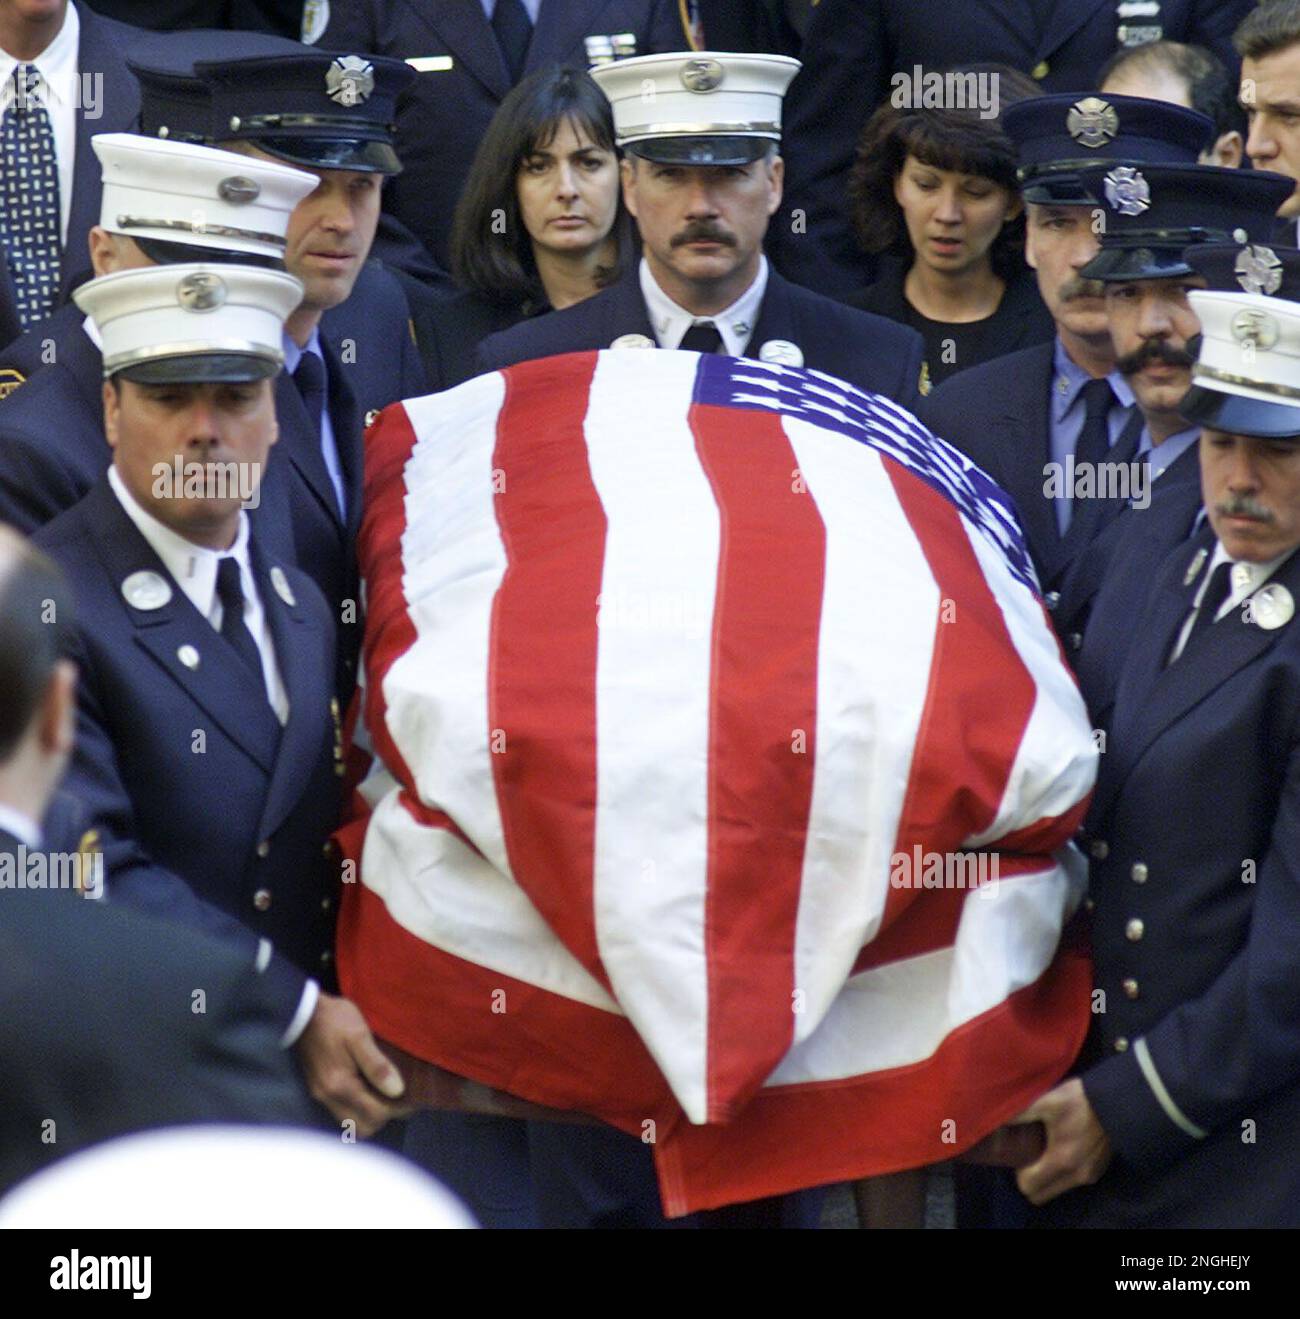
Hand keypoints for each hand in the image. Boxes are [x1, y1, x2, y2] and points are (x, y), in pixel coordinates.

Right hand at [296, 992, 409, 1137]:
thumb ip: (377, 1065)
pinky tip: (369, 1090)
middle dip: (386, 1116)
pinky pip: (343, 1112)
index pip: (376, 1114)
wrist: (302, 1011)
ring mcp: (321, 1096)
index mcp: (340, 1085)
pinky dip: (359, 1109)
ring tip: (387, 1094)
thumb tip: (397, 1091)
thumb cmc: (333, 1019)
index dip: (399, 1109)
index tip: (414, 1096)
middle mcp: (328, 1097)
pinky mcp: (318, 1090)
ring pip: (352, 1123)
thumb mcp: (359, 1035)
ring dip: (372, 1115)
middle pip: (364, 1127)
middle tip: (401, 1097)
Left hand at [1012, 1077, 1111, 1205]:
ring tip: (1043, 1151)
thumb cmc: (1079, 1101)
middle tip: (1028, 1156)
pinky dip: (1063, 1173)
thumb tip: (995, 1117)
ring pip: (1058, 1189)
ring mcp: (1090, 1175)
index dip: (1018, 1174)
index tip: (1018, 1156)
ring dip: (1047, 1177)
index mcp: (1060, 1161)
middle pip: (1042, 1194)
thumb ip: (1020, 1113)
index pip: (1028, 1187)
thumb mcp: (1046, 1102)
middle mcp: (1076, 1175)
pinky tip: (1061, 1150)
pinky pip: (1072, 1182)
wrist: (1117, 1101)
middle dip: (1031, 1180)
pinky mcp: (1099, 1170)